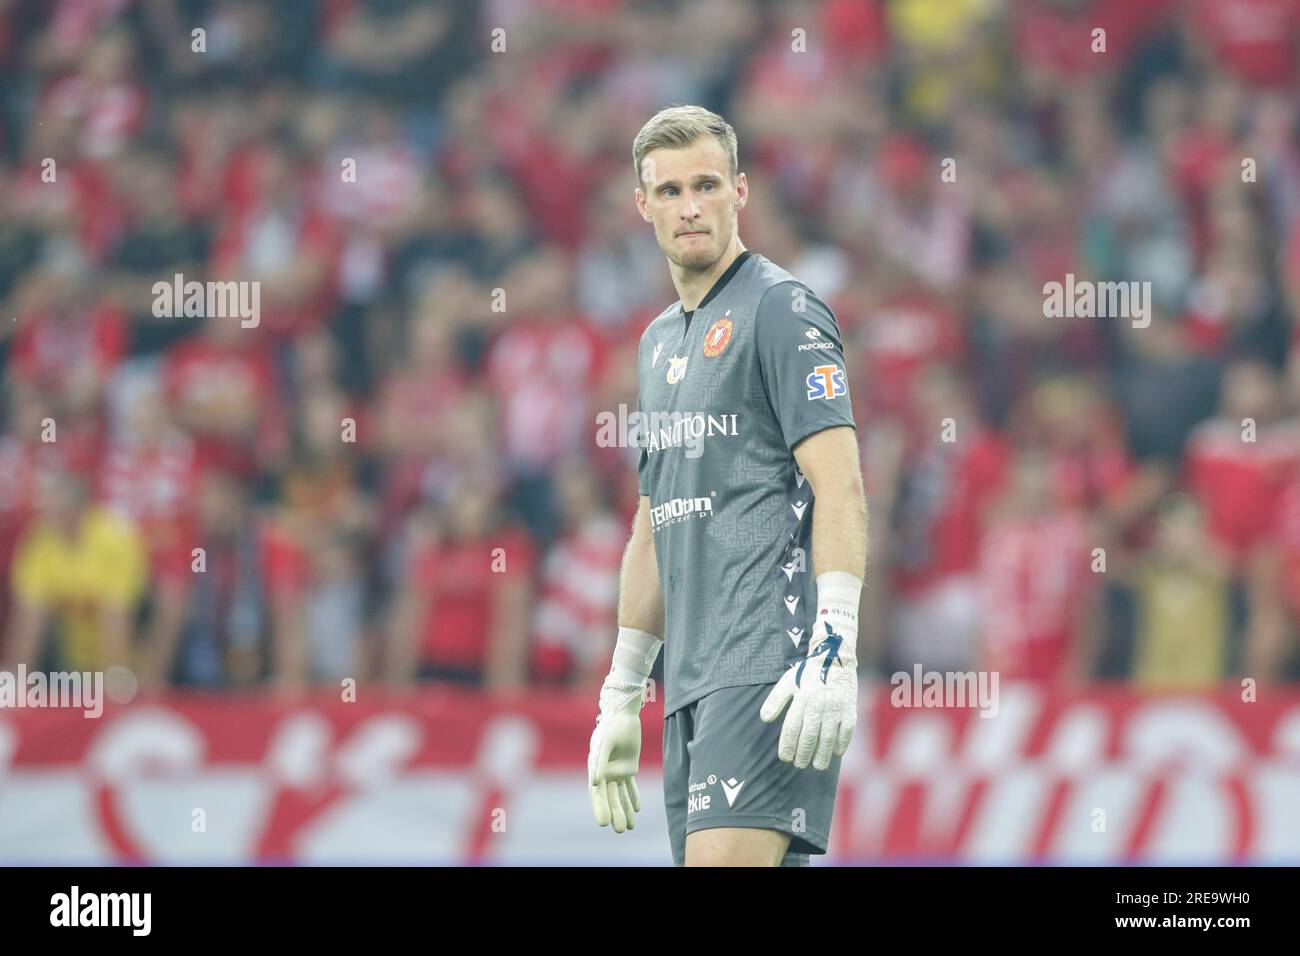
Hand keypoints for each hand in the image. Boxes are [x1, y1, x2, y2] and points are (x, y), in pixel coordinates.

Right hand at [588, 677, 646, 831]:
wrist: (624, 715)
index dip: (599, 808)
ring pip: (621, 795)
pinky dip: (634, 796)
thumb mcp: (606, 743)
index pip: (597, 793)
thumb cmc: (612, 727)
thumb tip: (596, 783)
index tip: (604, 823)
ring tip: (630, 827)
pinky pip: (631, 786)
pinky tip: (638, 809)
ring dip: (625, 809)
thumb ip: (601, 762)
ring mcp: (617, 771)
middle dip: (615, 813)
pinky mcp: (629, 767)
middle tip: (620, 831)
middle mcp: (605, 772)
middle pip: (610, 797)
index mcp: (596, 768)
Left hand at [759, 624, 857, 770]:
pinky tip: (835, 753)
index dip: (788, 746)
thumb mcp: (788, 682)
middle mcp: (819, 704)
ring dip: (822, 755)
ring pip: (828, 738)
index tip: (785, 757)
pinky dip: (841, 745)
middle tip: (799, 764)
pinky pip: (846, 732)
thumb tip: (764, 719)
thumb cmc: (808, 673)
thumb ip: (776, 700)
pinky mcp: (850, 709)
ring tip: (816, 765)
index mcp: (802, 698)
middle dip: (803, 754)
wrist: (835, 657)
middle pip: (810, 736)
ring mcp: (836, 707)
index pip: (792, 728)